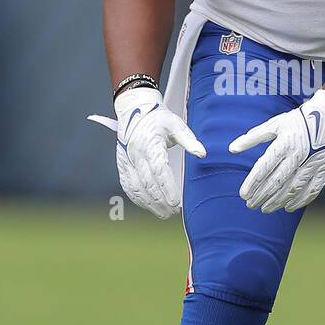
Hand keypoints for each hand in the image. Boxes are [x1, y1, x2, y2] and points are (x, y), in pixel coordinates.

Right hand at [89, 87, 204, 218]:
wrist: (134, 110)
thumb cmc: (157, 118)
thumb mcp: (176, 124)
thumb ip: (189, 140)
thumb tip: (202, 153)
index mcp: (151, 144)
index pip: (159, 170)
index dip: (167, 187)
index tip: (175, 202)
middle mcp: (137, 154)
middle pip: (148, 183)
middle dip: (160, 201)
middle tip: (173, 212)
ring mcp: (127, 160)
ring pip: (136, 187)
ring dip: (149, 203)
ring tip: (163, 213)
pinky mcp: (122, 165)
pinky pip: (128, 185)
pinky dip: (137, 198)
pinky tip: (147, 206)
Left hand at [228, 89, 324, 212]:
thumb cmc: (298, 121)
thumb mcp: (274, 124)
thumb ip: (252, 137)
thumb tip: (232, 149)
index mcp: (284, 143)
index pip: (264, 168)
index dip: (252, 183)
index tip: (243, 195)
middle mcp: (298, 155)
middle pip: (276, 182)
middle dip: (262, 196)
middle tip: (250, 205)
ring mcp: (312, 164)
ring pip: (292, 189)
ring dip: (278, 201)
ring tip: (265, 209)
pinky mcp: (323, 170)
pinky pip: (312, 190)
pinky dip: (300, 201)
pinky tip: (289, 207)